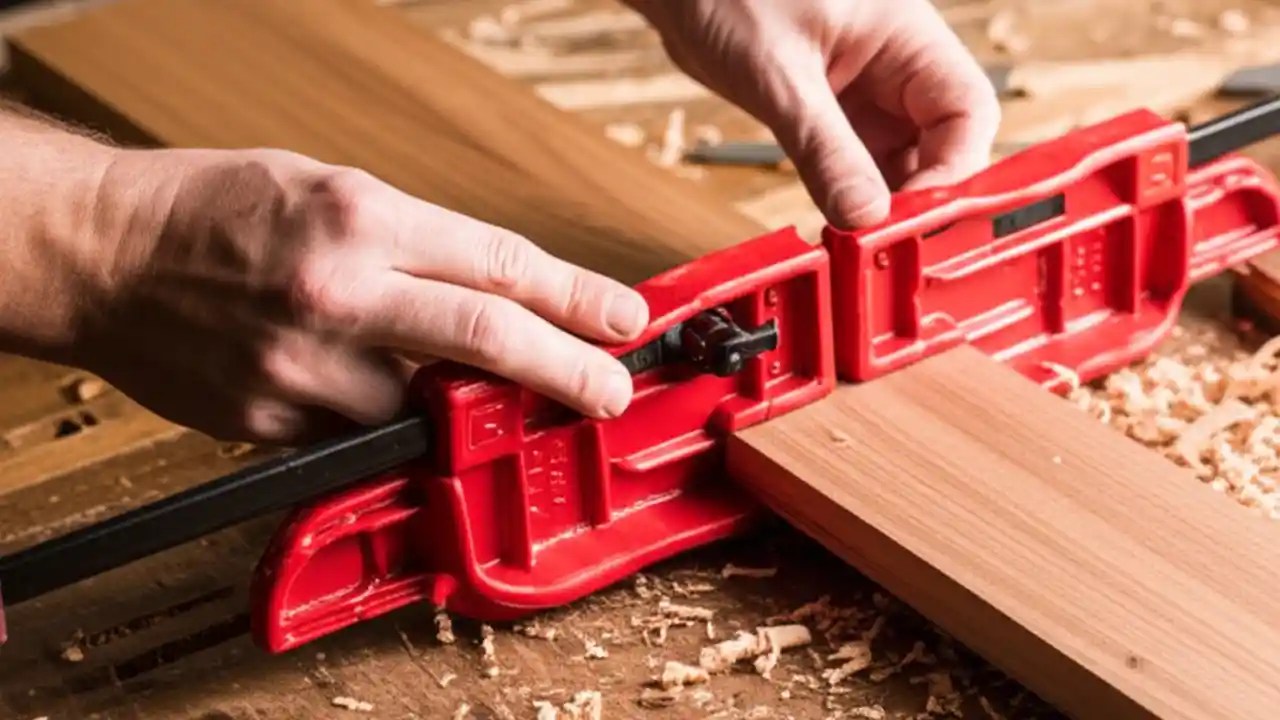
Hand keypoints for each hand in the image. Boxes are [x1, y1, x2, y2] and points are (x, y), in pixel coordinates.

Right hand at [72, 148, 648, 443]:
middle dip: (566, 371)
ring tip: (462, 389)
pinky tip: (360, 389)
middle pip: (486, 341)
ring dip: (458, 406)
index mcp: (360, 220)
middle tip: (609, 390)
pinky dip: (380, 418)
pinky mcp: (270, 422)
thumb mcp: (332, 191)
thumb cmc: (215, 210)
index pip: (499, 266)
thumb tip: (497, 294)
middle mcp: (338, 295)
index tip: (622, 320)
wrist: (101, 254)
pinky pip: (356, 432)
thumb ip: (418, 246)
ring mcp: (303, 367)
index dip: (576, 299)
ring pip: (424, 406)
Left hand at [628, 0, 999, 227]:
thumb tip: (864, 215)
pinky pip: (858, 162)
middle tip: (883, 241)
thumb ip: (823, 147)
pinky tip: (835, 224)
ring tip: (857, 241)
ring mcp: (864, 90)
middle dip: (920, 195)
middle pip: (943, 142)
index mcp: (907, 33)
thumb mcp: (778, 74)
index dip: (954, 169)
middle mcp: (895, 63)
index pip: (967, 110)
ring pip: (901, 160)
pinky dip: (851, 195)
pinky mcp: (830, 111)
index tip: (915, 216)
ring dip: (884, 203)